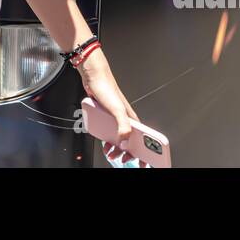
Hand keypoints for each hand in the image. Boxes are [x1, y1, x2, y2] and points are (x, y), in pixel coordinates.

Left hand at [78, 50, 143, 166]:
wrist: (94, 76)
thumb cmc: (107, 88)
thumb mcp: (117, 110)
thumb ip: (123, 127)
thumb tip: (125, 142)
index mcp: (133, 118)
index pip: (143, 139)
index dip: (145, 152)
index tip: (143, 162)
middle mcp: (126, 119)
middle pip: (131, 141)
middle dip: (128, 153)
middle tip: (123, 160)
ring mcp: (116, 118)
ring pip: (120, 138)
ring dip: (117, 148)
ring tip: (111, 153)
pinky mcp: (107, 116)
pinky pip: (110, 133)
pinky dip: (109, 141)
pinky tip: (105, 143)